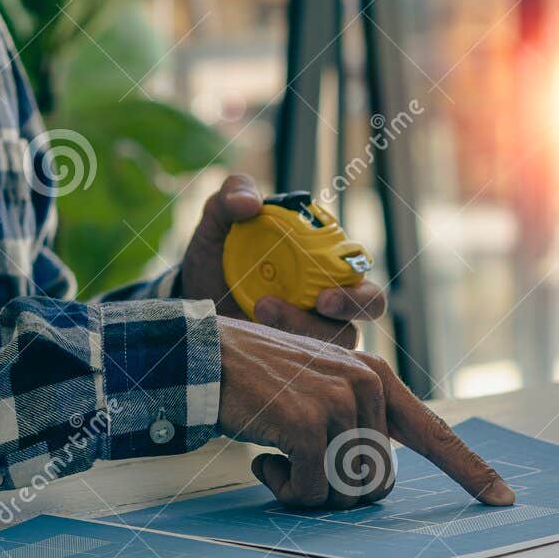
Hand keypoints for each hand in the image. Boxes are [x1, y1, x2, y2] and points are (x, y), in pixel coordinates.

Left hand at [180, 174, 386, 347]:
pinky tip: (257, 342)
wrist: (191, 294)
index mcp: (324, 260)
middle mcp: (328, 297)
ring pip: (335, 342)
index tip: (323, 297)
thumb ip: (231, 193)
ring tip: (260, 313)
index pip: (359, 273)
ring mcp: (310, 328)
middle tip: (319, 306)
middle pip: (367, 310)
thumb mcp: (217, 220)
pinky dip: (285, 358)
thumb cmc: (217, 253)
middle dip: (350, 311)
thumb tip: (250, 203)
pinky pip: (304, 363)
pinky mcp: (290, 355)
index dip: (354, 290)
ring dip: (302, 330)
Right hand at [217, 316, 514, 509]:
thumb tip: (373, 478)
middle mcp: (367, 386)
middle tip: (299, 464)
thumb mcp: (319, 390)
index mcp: (376, 380)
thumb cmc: (258, 383)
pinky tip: (264, 458)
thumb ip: (356, 423)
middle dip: (339, 489)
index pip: (435, 433)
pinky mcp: (309, 423)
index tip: (503, 498)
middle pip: (379, 481)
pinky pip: (312, 491)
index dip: (470, 470)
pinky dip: (286, 489)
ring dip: (310, 490)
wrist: (204, 357)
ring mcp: (340, 403)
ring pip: (347, 490)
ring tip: (280, 455)